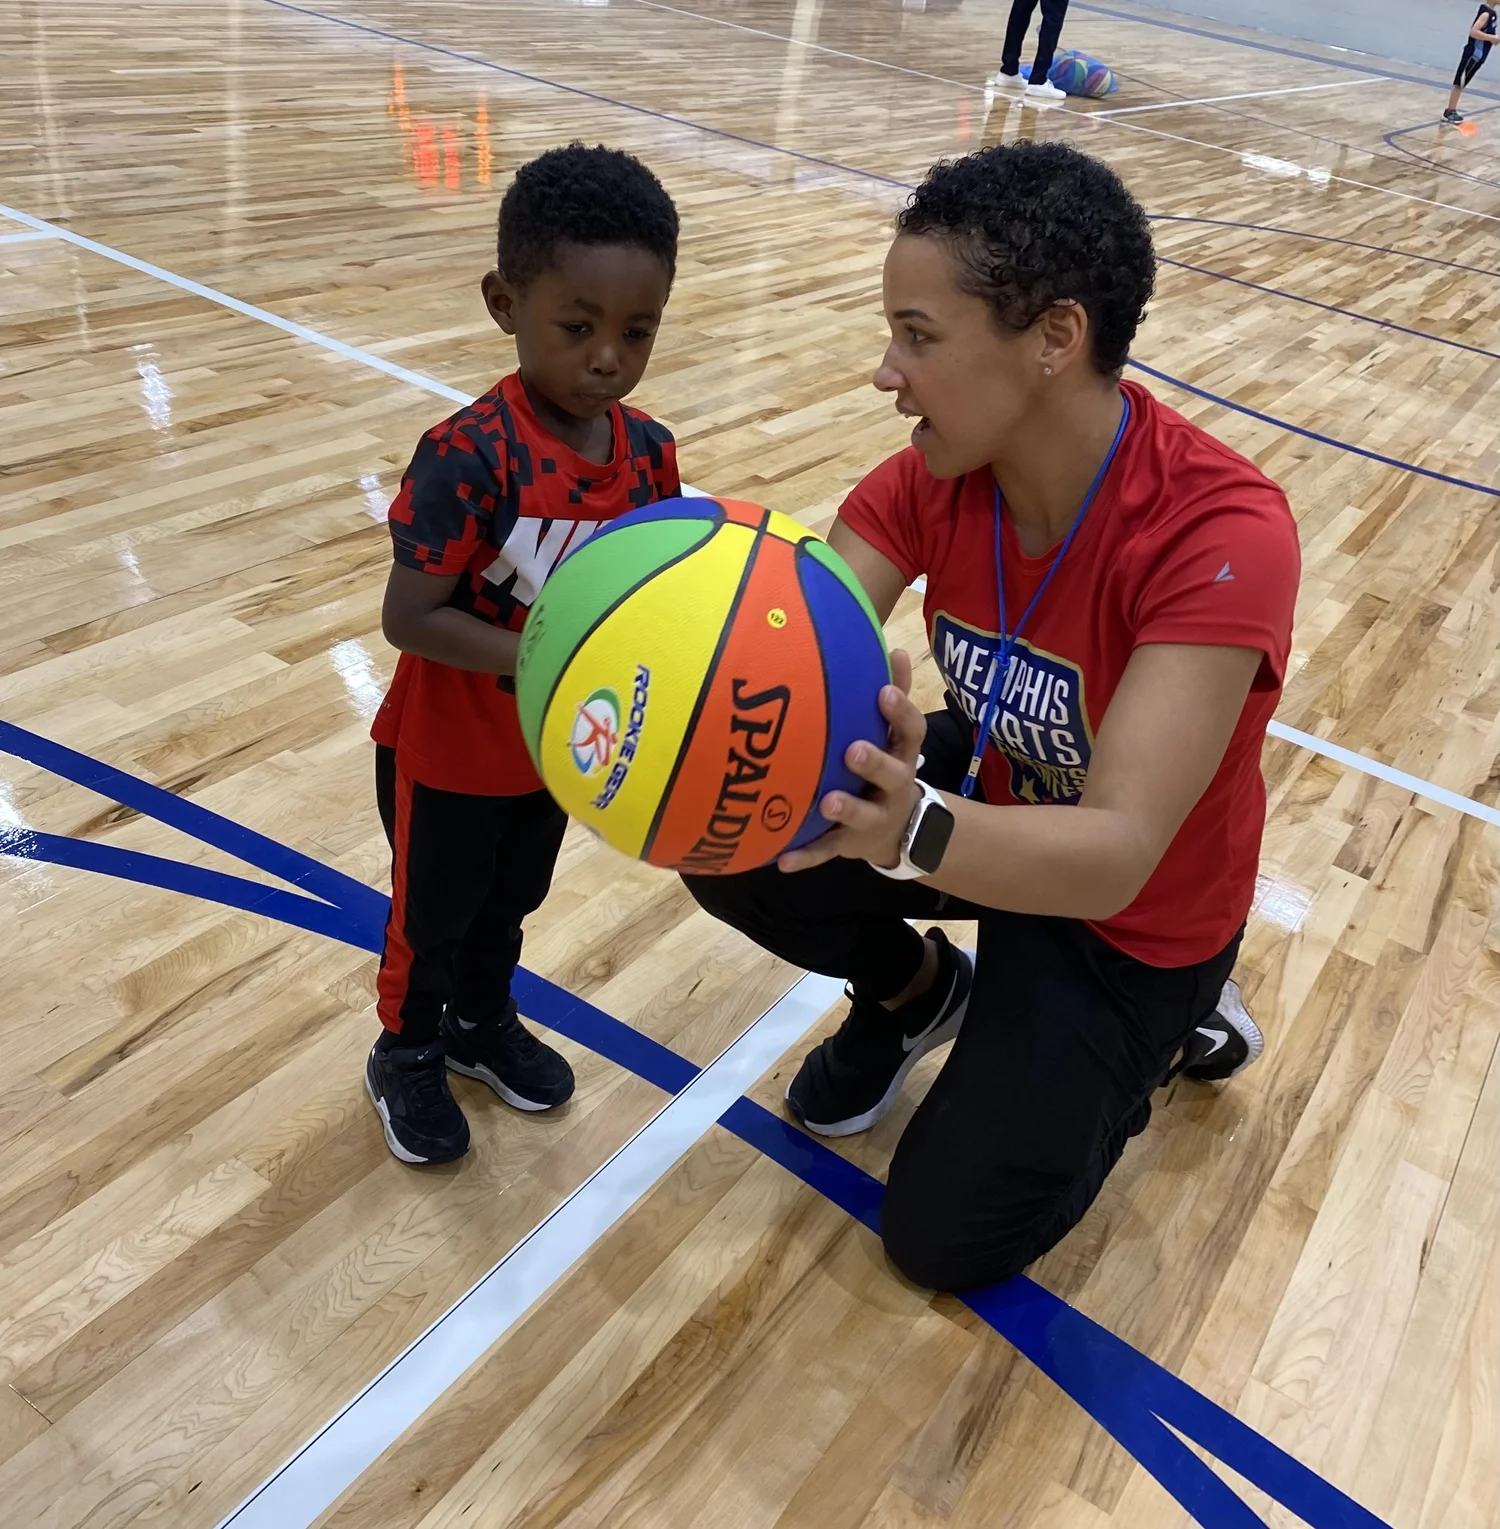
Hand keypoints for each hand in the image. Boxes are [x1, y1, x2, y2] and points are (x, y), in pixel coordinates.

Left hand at [778, 649, 927, 873]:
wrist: (899, 830)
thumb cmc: (887, 764)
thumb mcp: (895, 734)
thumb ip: (893, 693)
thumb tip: (890, 645)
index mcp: (903, 755)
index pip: (911, 731)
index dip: (900, 712)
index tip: (883, 692)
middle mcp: (894, 787)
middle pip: (893, 774)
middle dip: (874, 762)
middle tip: (853, 749)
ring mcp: (873, 818)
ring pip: (863, 815)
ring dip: (846, 809)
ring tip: (827, 802)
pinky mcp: (848, 844)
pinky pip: (826, 851)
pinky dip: (805, 857)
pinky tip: (782, 861)